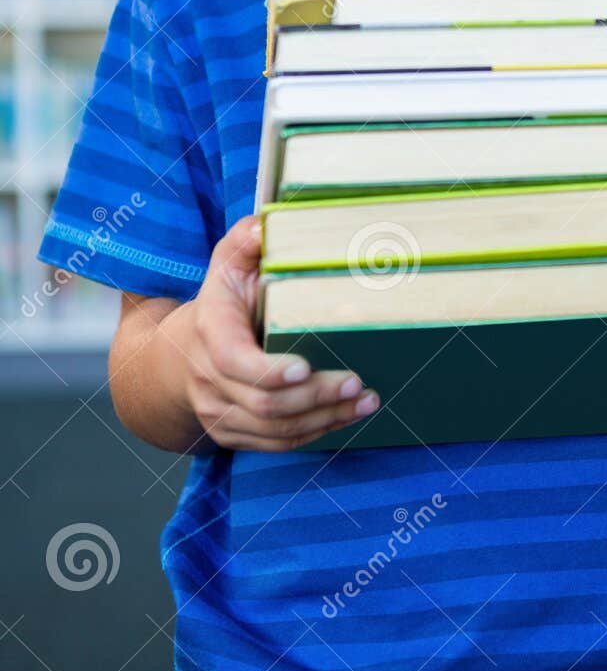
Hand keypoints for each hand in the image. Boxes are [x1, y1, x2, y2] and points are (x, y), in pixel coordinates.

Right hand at [166, 214, 379, 451]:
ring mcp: (219, 411)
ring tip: (366, 400)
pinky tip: (347, 415)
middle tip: (356, 383)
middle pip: (263, 403)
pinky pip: (276, 443)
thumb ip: (245, 241)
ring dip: (325, 419)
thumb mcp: (227, 264)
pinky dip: (315, 433)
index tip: (305, 368)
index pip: (233, 361)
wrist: (175, 356)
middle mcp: (210, 378)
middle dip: (314, 397)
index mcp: (211, 331)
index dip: (268, 371)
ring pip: (274, 429)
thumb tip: (264, 227)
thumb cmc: (220, 302)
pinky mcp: (233, 433)